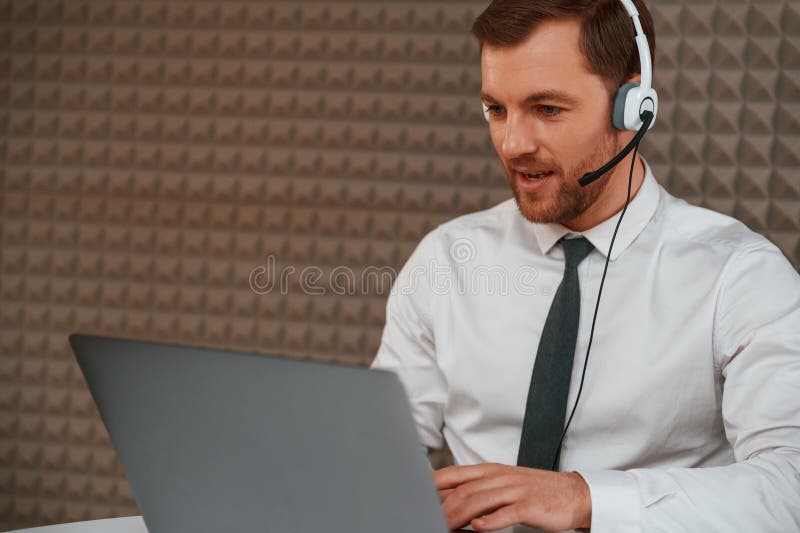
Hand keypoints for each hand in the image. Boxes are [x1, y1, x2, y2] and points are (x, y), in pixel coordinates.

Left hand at [433, 463, 591, 531]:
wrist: (573, 493)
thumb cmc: (536, 490)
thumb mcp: (505, 483)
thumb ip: (479, 489)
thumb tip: (451, 498)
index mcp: (492, 471)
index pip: (456, 474)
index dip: (435, 484)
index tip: (417, 494)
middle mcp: (501, 477)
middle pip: (464, 490)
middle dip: (444, 506)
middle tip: (430, 519)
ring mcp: (515, 490)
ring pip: (480, 500)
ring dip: (459, 515)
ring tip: (446, 526)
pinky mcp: (529, 506)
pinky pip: (506, 513)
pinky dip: (489, 521)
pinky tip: (478, 528)